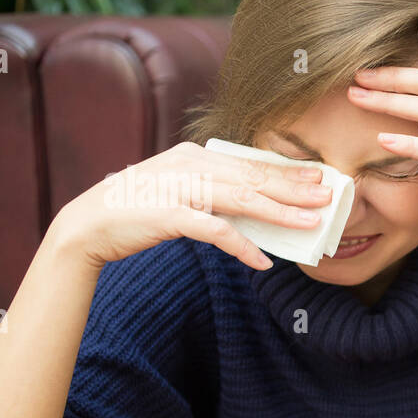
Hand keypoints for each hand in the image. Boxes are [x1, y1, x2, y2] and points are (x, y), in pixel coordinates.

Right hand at [48, 141, 333, 271]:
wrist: (88, 225)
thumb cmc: (138, 208)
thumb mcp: (180, 190)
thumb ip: (214, 192)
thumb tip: (257, 205)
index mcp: (195, 156)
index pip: (251, 163)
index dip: (287, 171)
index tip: (318, 177)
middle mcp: (190, 166)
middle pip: (254, 178)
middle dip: (296, 187)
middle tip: (330, 195)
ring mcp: (179, 189)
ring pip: (243, 200)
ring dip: (281, 213)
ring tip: (311, 223)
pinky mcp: (169, 216)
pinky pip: (216, 232)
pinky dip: (242, 247)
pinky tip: (264, 261)